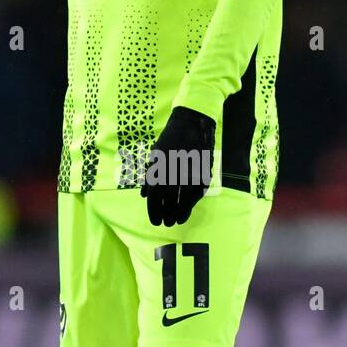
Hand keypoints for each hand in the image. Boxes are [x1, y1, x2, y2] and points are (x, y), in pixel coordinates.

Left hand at [140, 106, 215, 226]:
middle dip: (167, 214)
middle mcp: (174, 168)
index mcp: (159, 164)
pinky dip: (192, 202)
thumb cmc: (170, 141)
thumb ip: (150, 176)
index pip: (155, 194)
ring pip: (185, 197)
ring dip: (181, 212)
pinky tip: (187, 209)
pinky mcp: (203, 169)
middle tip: (166, 224)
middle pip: (170, 198)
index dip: (154, 210)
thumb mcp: (155, 155)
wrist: (192, 123)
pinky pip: (198, 190)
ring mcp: (190, 168)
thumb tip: (144, 196)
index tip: (155, 221)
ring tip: (176, 221)